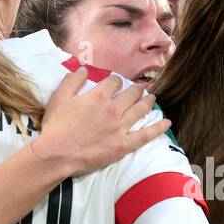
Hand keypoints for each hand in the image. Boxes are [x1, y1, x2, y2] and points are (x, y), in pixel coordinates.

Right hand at [35, 69, 170, 175]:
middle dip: (137, 89)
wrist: (56, 153)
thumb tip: (85, 69)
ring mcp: (120, 128)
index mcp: (98, 96)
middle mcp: (113, 110)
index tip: (116, 84)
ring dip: (148, 102)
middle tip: (141, 89)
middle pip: (132, 94)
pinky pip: (145, 135)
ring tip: (152, 98)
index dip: (116, 81)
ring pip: (141, 110)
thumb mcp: (58, 97)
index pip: (114, 82)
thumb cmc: (56, 126)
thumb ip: (72, 80)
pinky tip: (167, 123)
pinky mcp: (123, 145)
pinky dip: (158, 128)